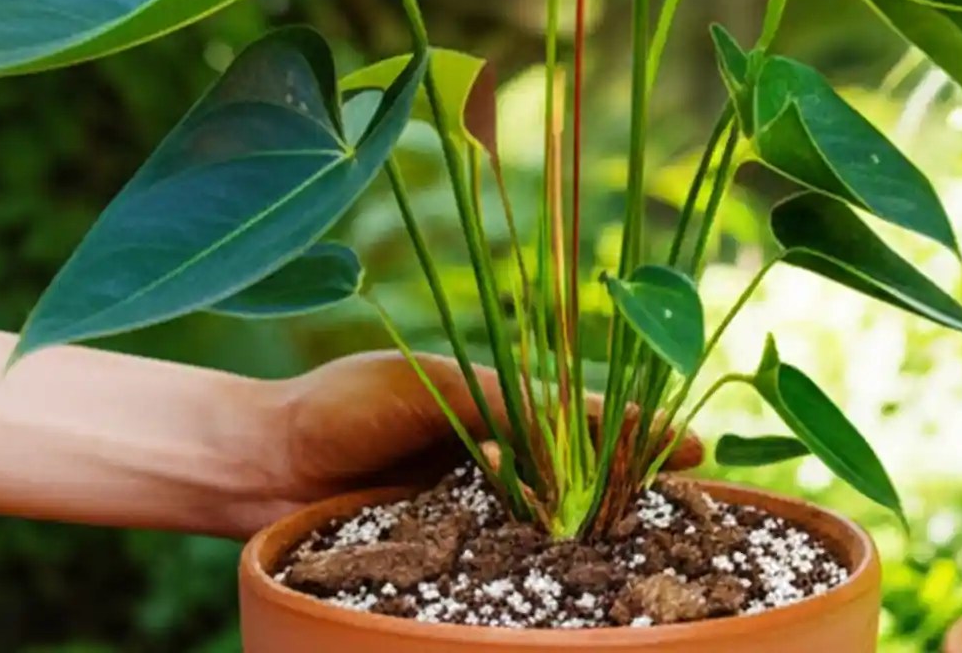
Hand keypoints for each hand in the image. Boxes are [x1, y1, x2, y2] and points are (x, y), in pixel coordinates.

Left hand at [235, 350, 703, 537]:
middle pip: (578, 475)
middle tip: (695, 506)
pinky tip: (575, 574)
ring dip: (595, 531)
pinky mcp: (443, 553)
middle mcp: (493, 459)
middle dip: (633, 488)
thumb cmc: (345, 407)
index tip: (692, 444)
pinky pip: (501, 558)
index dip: (635, 433)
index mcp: (496, 408)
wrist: (265, 462)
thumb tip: (584, 428)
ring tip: (655, 545)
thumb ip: (509, 408)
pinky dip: (537, 562)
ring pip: (548, 521)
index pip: (582, 420)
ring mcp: (470, 509)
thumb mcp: (438, 387)